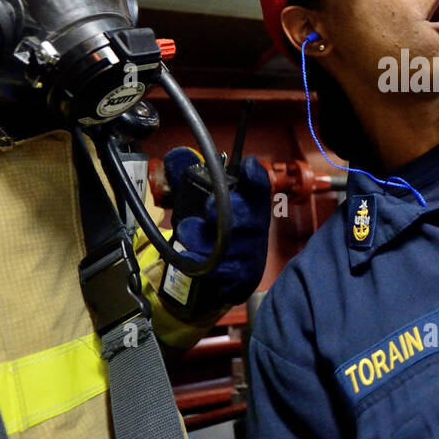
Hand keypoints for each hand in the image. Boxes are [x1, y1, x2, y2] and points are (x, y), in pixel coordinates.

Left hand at [164, 147, 271, 319]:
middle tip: (210, 204)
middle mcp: (254, 234)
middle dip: (231, 210)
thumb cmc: (211, 237)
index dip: (256, 179)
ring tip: (187, 230)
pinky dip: (200, 261)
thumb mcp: (201, 205)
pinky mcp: (233, 280)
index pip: (261, 192)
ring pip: (232, 246)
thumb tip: (178, 155)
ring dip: (207, 237)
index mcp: (251, 211)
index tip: (247, 166)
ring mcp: (246, 259)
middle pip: (251, 220)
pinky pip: (218, 271)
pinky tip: (188, 254)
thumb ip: (189, 177)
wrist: (214, 283)